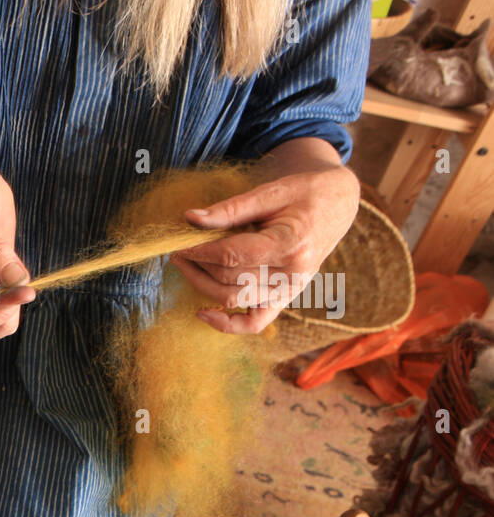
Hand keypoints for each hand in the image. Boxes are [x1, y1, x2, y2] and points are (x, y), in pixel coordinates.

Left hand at [170, 162, 359, 333]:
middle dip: (198, 265)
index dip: (200, 251)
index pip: (233, 255)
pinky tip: (201, 312)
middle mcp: (293, 273)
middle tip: (178, 251)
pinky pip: (254, 323)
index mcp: (291, 242)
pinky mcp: (286, 299)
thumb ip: (231, 208)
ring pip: (235, 299)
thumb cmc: (304, 193)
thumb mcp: (271, 192)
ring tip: (186, 267)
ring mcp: (290, 290)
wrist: (337, 205)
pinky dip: (226, 325)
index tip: (180, 244)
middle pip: (230, 277)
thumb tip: (190, 218)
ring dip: (202, 286)